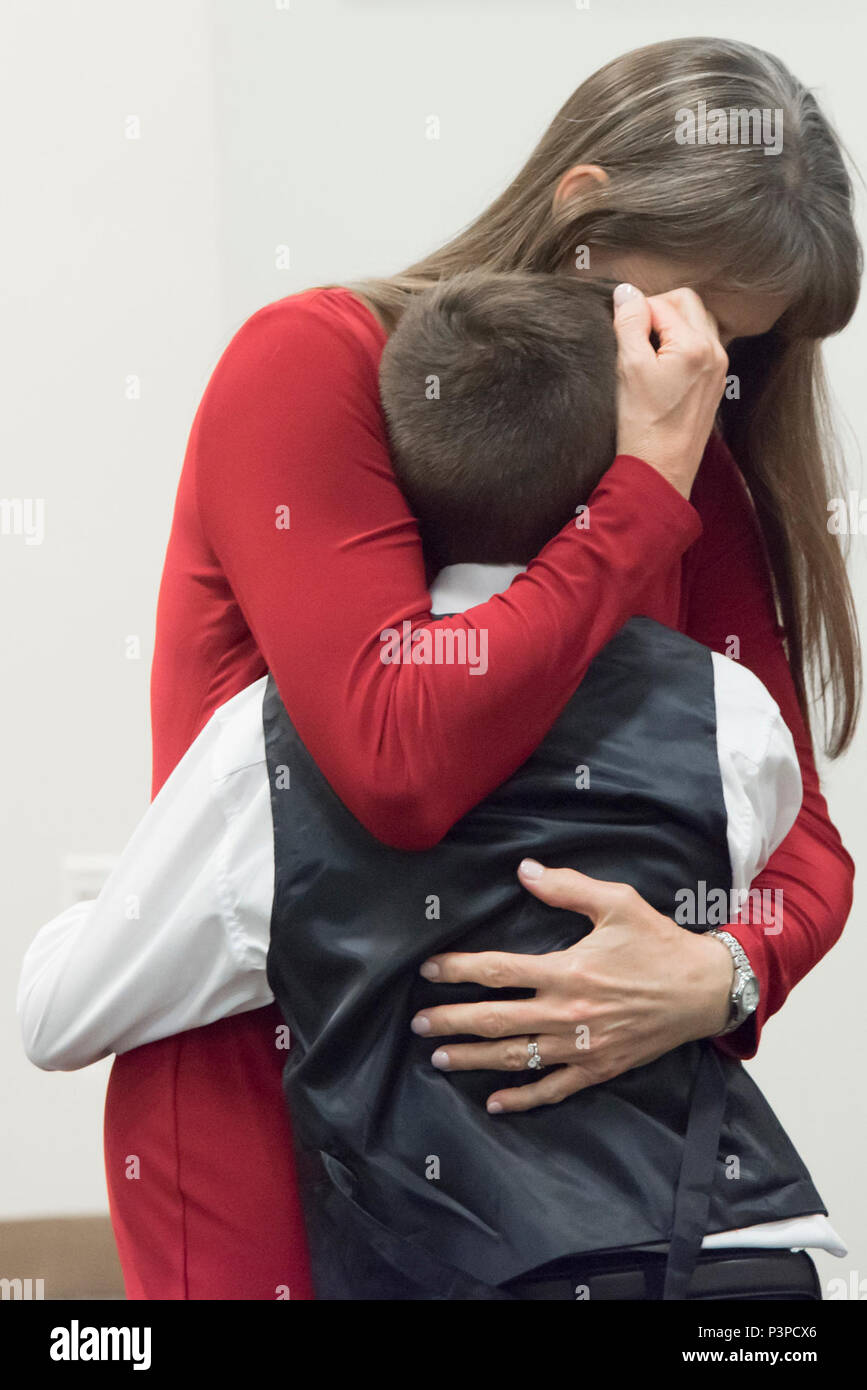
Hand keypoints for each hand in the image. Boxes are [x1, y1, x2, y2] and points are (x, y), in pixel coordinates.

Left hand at [411, 859, 734, 1113]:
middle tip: (419, 1023)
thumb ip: (566, 886)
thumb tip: (524, 870)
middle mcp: (568, 1013)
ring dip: (474, 1059)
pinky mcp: (598, 1068)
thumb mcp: (617, 903)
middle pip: (496, 1019)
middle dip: (452, 1021)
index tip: (429, 971)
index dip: (459, 971)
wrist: (705, 990)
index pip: (498, 972)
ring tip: (439, 1058)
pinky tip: (495, 1102)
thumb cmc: (659, 943)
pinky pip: (553, 1089)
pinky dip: (522, 1097)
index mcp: (567, 970)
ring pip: (516, 1057)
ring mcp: (581, 1046)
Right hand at [612, 284, 728, 499]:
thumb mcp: (628, 368)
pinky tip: (660, 366)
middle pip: (687, 304)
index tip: (620, 330)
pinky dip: (681, 344)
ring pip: (696, 323)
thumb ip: (629, 323)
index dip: (637, 310)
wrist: (660, 470)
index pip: (663, 302)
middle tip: (633, 334)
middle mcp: (715, 352)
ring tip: (646, 350)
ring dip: (671, 325)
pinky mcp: (714, 384)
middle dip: (658, 310)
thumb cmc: (643, 425)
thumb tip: (626, 292)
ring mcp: (719, 369)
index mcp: (696, 345)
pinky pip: (701, 346)